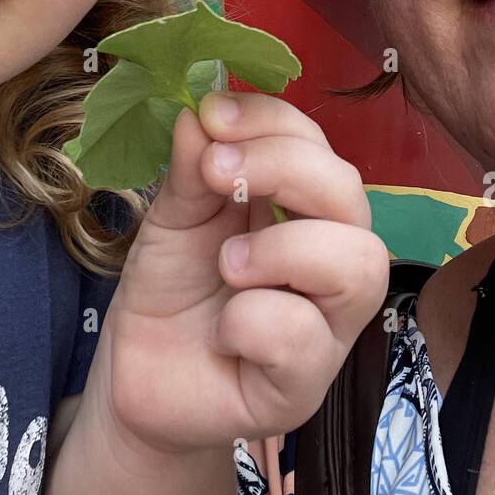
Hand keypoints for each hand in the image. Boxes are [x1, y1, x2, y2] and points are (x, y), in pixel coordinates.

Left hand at [89, 90, 389, 454]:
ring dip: (282, 248)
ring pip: (358, 263)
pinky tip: (222, 332)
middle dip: (284, 167)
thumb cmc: (171, 288)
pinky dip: (252, 321)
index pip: (318, 146)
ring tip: (227, 262)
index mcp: (302, 209)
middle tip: (217, 174)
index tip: (213, 115)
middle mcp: (330, 259)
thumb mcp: (172, 217)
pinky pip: (305, 336)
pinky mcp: (304, 386)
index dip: (272, 121)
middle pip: (351, 193)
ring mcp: (327, 325)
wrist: (136, 374)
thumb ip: (192, 169)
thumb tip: (201, 108)